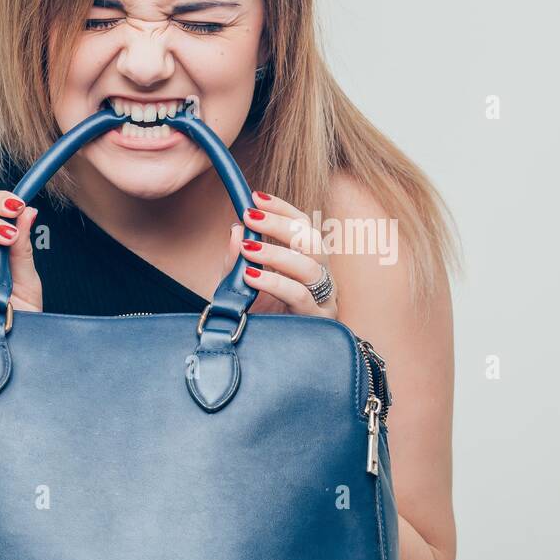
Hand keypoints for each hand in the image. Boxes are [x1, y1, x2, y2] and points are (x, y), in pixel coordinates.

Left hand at [223, 191, 337, 319]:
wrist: (267, 362)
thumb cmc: (260, 320)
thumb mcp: (239, 286)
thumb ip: (235, 260)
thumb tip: (235, 230)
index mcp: (306, 262)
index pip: (303, 226)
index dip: (283, 209)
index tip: (256, 197)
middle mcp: (320, 276)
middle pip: (311, 240)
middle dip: (280, 225)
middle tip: (251, 216)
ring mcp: (323, 298)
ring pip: (311, 266)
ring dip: (278, 253)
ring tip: (249, 248)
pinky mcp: (318, 320)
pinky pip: (300, 295)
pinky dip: (276, 282)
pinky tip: (253, 277)